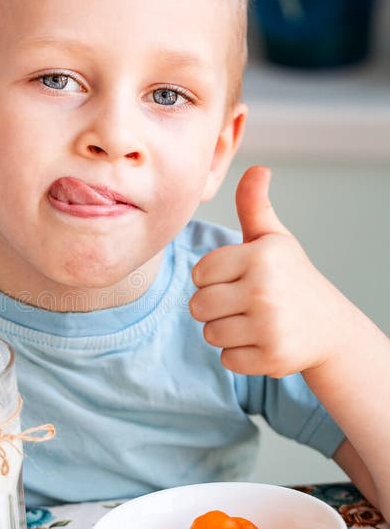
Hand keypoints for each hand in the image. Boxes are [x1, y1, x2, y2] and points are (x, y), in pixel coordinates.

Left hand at [190, 165, 348, 377]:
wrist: (330, 327)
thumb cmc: (290, 277)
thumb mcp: (273, 240)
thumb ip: (254, 206)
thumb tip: (257, 168)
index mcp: (260, 256)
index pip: (199, 273)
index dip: (212, 279)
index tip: (236, 278)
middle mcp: (264, 290)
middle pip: (198, 306)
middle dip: (214, 308)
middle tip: (243, 304)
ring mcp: (269, 326)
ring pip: (210, 334)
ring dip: (225, 332)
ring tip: (253, 322)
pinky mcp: (271, 358)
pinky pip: (226, 360)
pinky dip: (239, 355)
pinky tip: (261, 342)